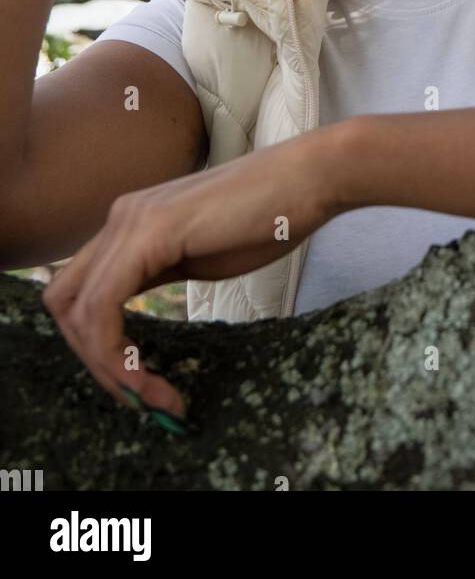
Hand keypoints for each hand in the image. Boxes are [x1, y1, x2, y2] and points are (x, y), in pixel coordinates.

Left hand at [40, 131, 338, 422]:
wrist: (308, 179)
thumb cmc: (270, 217)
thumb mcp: (200, 255)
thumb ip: (160, 274)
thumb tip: (132, 317)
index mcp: (131, 222)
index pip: (79, 292)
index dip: (96, 345)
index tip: (138, 382)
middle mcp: (120, 216)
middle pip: (63, 303)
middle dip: (92, 361)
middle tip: (138, 397)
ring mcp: (131, 221)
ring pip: (78, 312)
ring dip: (108, 369)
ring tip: (153, 398)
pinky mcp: (150, 234)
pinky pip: (103, 308)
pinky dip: (118, 354)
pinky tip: (153, 379)